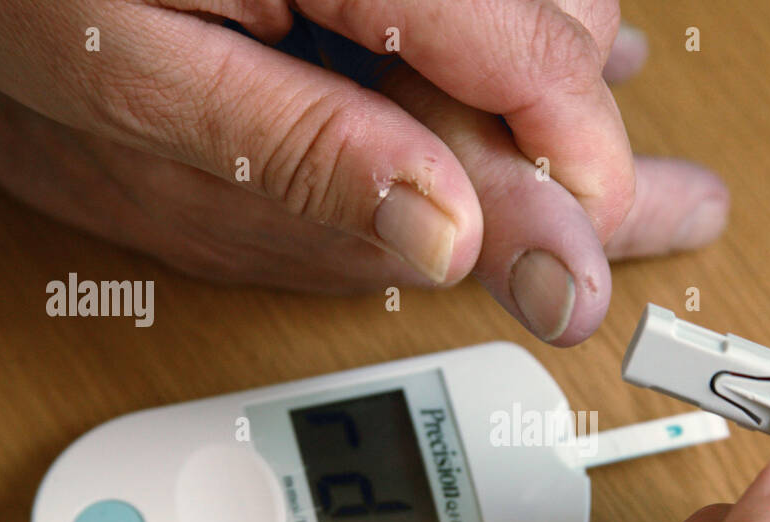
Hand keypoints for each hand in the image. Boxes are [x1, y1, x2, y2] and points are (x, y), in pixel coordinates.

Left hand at [0, 3, 727, 343]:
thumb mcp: (132, 80)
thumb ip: (301, 155)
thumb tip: (445, 233)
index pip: (516, 39)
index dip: (573, 158)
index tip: (595, 249)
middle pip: (547, 20)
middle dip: (579, 139)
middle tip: (636, 231)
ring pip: (527, 2)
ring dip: (556, 92)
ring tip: (610, 172)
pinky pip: (477, 1)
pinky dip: (509, 51)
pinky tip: (548, 76)